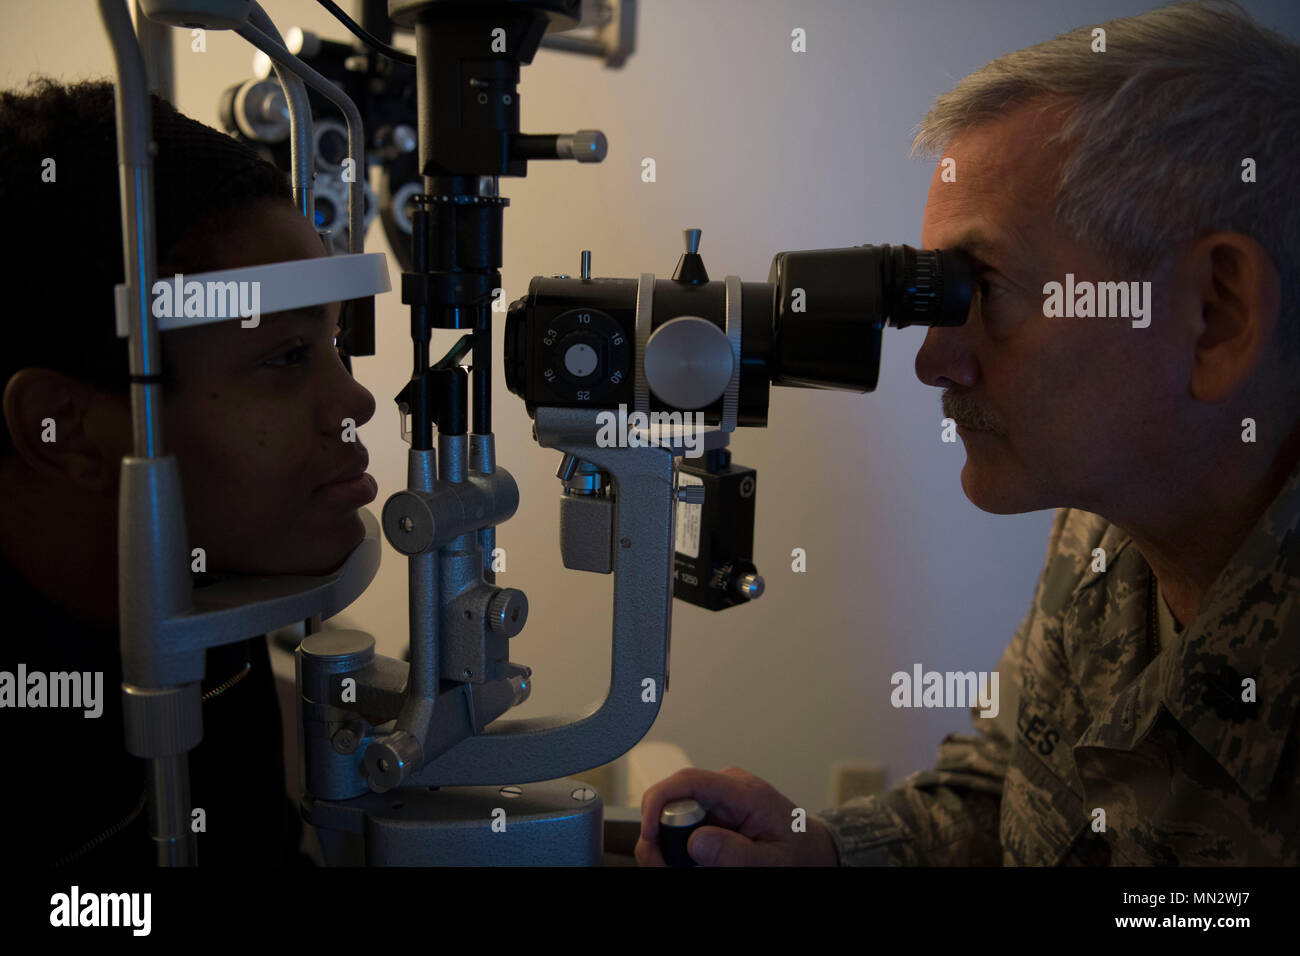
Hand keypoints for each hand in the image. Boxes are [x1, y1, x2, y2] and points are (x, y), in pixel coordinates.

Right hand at [635, 766, 838, 865]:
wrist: (815, 851)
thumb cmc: (802, 854)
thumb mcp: (774, 861)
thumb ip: (737, 853)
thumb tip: (697, 842)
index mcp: (745, 792)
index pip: (689, 781)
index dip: (658, 802)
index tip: (648, 834)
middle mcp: (727, 787)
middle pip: (673, 799)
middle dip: (658, 832)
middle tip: (664, 866)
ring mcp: (719, 798)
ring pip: (673, 813)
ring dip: (667, 842)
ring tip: (677, 868)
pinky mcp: (714, 811)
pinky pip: (684, 824)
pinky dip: (679, 845)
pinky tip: (690, 862)